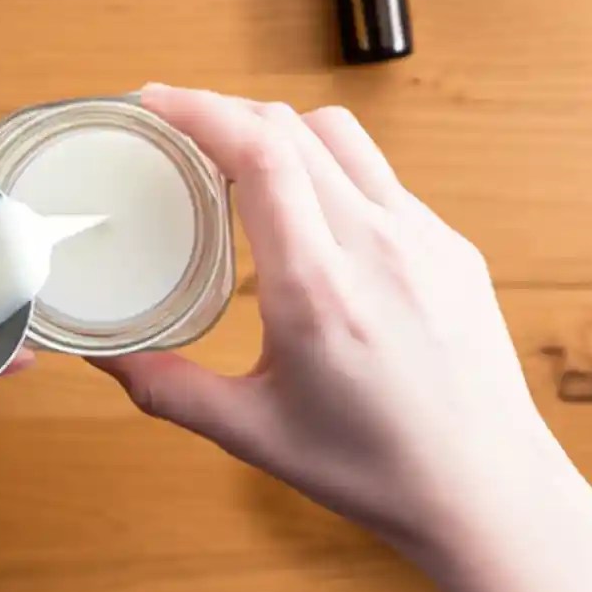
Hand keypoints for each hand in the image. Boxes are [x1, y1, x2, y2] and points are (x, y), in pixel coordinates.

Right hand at [93, 85, 591, 591]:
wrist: (487, 490)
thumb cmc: (378, 467)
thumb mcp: (253, 432)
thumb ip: (167, 389)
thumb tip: (104, 358)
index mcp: (319, 288)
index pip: (260, 152)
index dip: (201, 110)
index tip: (157, 101)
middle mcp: (377, 245)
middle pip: (294, 127)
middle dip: (227, 113)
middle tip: (180, 130)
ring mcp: (424, 238)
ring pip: (342, 138)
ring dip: (282, 132)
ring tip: (242, 162)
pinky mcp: (451, 247)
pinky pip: (381, 177)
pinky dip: (330, 170)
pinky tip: (311, 215)